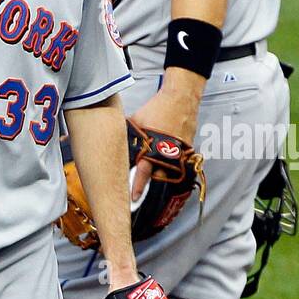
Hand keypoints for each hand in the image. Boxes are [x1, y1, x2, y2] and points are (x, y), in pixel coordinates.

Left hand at [128, 83, 199, 201]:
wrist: (180, 99)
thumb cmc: (155, 110)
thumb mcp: (136, 123)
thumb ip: (127, 137)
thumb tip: (112, 143)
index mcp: (152, 149)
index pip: (144, 173)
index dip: (138, 187)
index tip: (133, 199)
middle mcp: (167, 154)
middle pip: (159, 179)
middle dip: (151, 187)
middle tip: (142, 196)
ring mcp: (179, 153)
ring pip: (170, 174)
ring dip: (162, 179)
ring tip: (154, 187)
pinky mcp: (187, 150)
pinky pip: (179, 165)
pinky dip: (172, 169)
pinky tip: (166, 172)